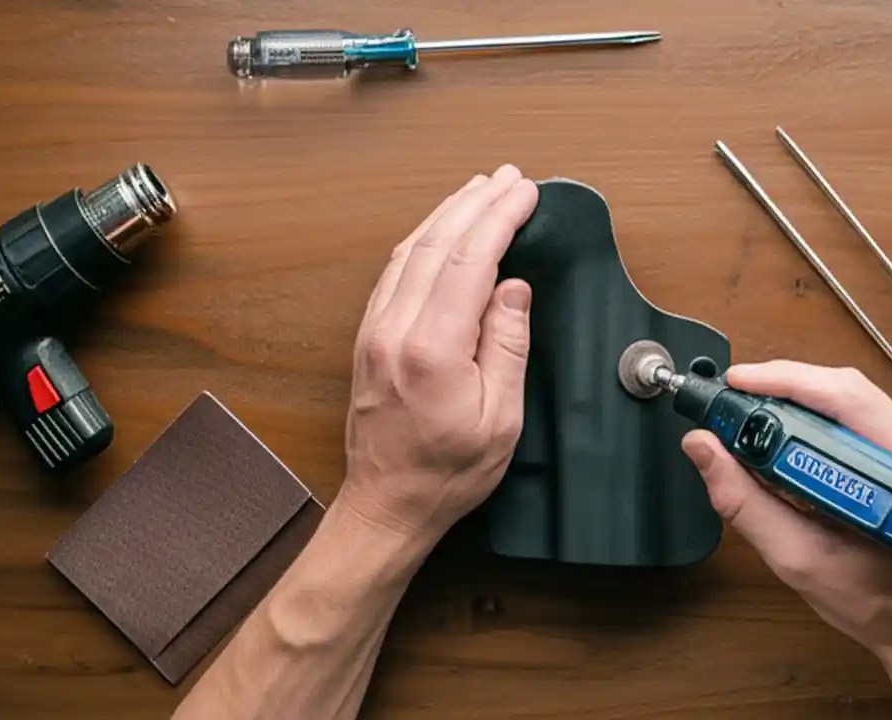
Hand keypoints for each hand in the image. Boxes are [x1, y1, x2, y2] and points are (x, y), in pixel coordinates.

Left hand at [339, 165, 538, 539]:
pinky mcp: (368, 338)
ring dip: (447, 213)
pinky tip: (440, 230)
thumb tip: (513, 288)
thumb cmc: (446, 473)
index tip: (523, 192)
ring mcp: (375, 331)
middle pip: (437, 243)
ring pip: (411, 250)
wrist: (387, 504)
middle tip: (507, 177)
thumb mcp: (500, 420)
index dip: (499, 218)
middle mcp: (395, 330)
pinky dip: (423, 239)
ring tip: (478, 189)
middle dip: (476, 202)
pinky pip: (395, 271)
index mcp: (432, 349)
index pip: (471, 260)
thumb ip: (507, 346)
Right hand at [681, 361, 891, 663]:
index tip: (733, 387)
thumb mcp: (797, 558)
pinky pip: (850, 414)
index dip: (783, 384)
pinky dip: (808, 413)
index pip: (842, 400)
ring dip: (791, 396)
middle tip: (727, 398)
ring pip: (845, 395)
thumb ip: (744, 502)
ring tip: (744, 411)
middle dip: (780, 384)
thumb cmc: (873, 601)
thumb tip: (702, 447)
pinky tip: (776, 427)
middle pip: (843, 388)